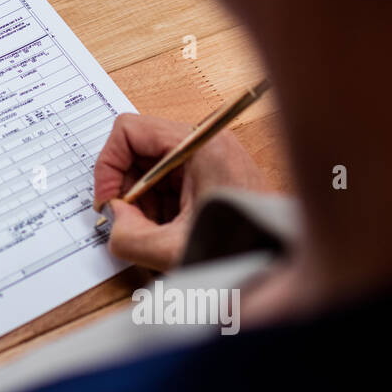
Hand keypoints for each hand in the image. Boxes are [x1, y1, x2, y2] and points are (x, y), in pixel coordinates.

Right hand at [93, 113, 264, 270]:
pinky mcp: (210, 176)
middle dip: (126, 190)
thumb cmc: (246, 248)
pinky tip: (170, 232)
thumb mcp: (175, 249)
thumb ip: (129, 237)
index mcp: (199, 146)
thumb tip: (114, 219)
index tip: (107, 200)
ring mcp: (207, 159)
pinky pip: (167, 183)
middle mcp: (203, 144)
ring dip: (142, 203)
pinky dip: (158, 208)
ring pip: (150, 169)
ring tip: (155, 233)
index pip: (129, 131)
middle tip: (129, 222)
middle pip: (138, 150)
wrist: (284, 260)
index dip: (108, 166)